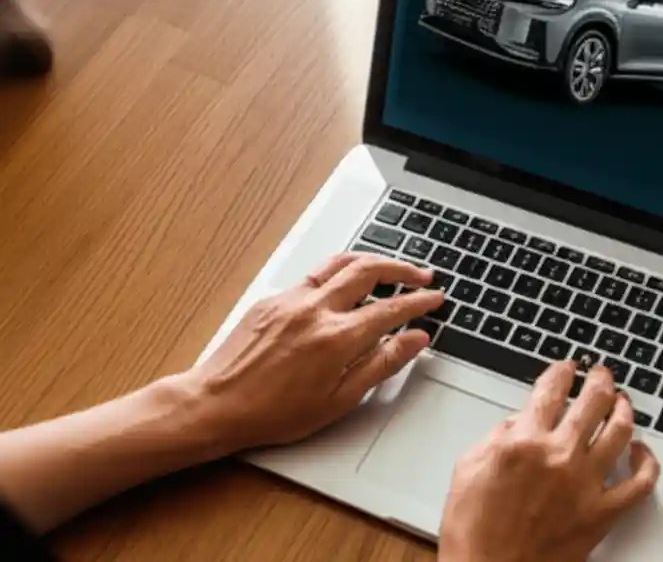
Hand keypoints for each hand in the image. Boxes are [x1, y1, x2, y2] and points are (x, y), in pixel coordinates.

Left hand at [180, 253, 442, 453]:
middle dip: (402, 268)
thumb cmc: (274, 413)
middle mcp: (316, 310)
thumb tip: (415, 340)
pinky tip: (345, 283)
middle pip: (369, 270)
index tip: (435, 298)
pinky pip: (314, 276)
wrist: (216, 405)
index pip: (392, 309)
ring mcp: (291, 299)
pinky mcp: (272, 299)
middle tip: (422, 275)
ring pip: (340, 263)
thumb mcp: (340, 399)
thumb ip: (382, 363)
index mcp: (337, 338)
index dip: (420, 301)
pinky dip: (338, 273)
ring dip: (372, 260)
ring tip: (391, 266)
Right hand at [439, 362, 660, 561]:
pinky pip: (641, 482)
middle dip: (600, 379)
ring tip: (622, 400)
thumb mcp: (467, 468)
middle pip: (593, 400)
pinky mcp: (602, 513)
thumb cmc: (473, 531)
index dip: (563, 371)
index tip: (567, 367)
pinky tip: (641, 450)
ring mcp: (586, 484)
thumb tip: (520, 420)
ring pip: (621, 430)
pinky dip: (647, 461)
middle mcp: (560, 456)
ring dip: (624, 408)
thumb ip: (496, 435)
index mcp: (524, 441)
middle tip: (601, 375)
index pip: (552, 389)